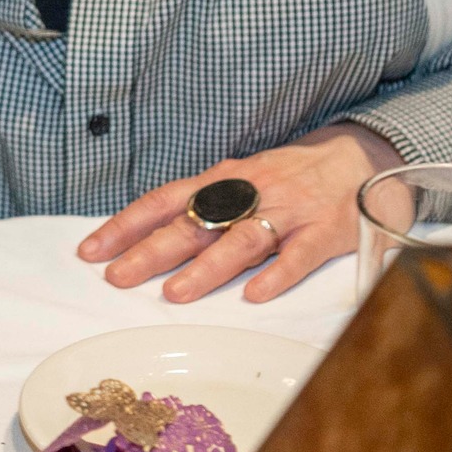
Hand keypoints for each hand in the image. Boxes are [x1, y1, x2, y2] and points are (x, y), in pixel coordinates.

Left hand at [77, 125, 403, 304]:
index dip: (126, 225)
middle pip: (192, 223)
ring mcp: (286, 211)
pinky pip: (299, 254)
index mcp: (222, 181)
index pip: (163, 201)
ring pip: (240, 239)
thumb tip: (154, 237)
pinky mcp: (325, 230)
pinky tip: (255, 295)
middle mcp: (247, 193)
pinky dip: (277, 274)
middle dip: (151, 251)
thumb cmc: (290, 176)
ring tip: (175, 294)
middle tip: (117, 278)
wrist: (360, 157)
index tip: (91, 251)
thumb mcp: (240, 181)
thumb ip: (205, 206)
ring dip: (206, 267)